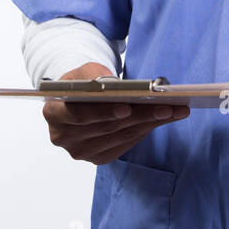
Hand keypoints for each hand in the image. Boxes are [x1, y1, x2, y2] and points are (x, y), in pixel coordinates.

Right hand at [43, 62, 190, 163]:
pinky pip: (126, 144)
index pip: (78, 115)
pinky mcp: (98, 158)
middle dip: (140, 115)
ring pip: (121, 136)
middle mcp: (63, 137)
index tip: (127, 107)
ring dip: (150, 123)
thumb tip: (117, 87)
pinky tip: (164, 119)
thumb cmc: (81, 82)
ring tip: (174, 111)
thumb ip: (95, 76)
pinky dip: (146, 130)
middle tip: (167, 106)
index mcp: (53, 112)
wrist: (78, 98)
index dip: (103, 112)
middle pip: (107, 127)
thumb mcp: (84, 70)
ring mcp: (80, 151)